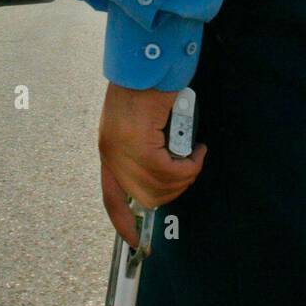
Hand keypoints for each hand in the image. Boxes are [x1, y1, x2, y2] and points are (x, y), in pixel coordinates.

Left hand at [98, 82, 206, 246]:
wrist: (147, 62)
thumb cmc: (146, 87)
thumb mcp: (136, 123)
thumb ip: (142, 148)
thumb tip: (162, 172)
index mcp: (108, 151)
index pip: (112, 199)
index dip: (124, 223)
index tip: (135, 243)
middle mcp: (111, 153)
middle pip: (144, 197)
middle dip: (173, 190)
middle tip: (189, 169)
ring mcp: (122, 149)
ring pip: (160, 185)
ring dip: (185, 175)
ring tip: (194, 156)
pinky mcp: (138, 142)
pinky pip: (169, 170)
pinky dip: (189, 165)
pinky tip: (197, 149)